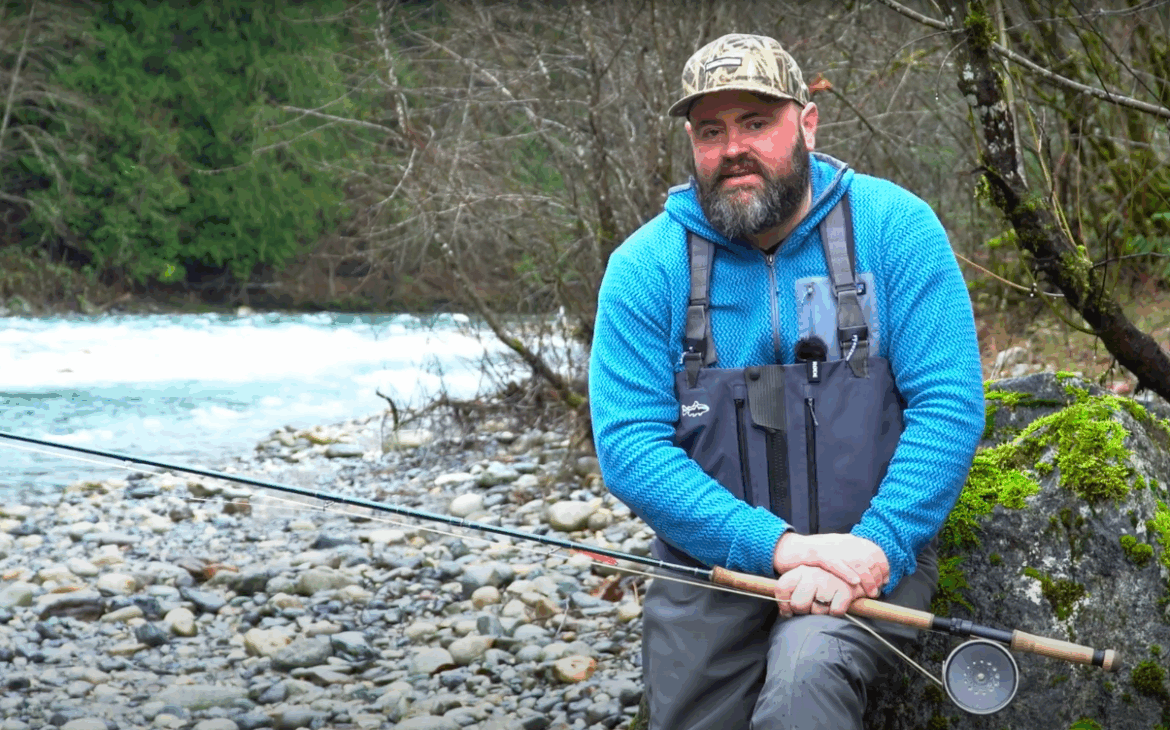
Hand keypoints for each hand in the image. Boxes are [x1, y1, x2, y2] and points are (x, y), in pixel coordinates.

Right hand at [772, 532, 889, 598]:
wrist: (786, 549)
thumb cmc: (811, 558)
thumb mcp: (835, 556)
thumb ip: (850, 562)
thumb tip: (869, 575)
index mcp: (847, 541)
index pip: (873, 551)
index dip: (883, 566)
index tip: (886, 581)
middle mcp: (841, 542)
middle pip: (868, 557)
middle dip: (876, 575)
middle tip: (877, 591)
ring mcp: (829, 547)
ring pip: (855, 560)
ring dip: (866, 578)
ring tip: (869, 592)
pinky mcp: (816, 553)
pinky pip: (835, 563)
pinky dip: (847, 573)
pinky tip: (854, 583)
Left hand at [773, 565, 863, 617]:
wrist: (854, 566)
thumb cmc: (821, 581)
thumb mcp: (803, 581)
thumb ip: (788, 594)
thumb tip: (785, 613)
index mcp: (799, 570)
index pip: (782, 588)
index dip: (783, 604)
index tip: (788, 611)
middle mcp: (813, 573)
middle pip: (798, 604)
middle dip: (803, 611)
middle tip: (810, 607)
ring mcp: (829, 581)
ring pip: (817, 610)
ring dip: (820, 612)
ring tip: (824, 603)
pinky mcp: (846, 589)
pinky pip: (835, 612)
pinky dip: (835, 613)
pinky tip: (835, 604)